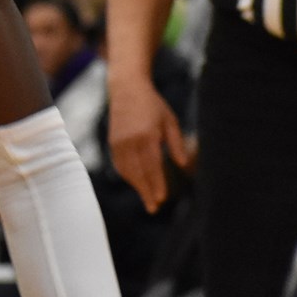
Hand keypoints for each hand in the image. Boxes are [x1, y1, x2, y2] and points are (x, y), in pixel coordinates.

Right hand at [109, 76, 194, 213]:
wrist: (126, 89)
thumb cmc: (153, 105)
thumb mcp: (170, 121)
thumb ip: (177, 143)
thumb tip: (183, 165)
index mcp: (146, 135)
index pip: (152, 166)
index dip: (157, 183)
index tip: (162, 198)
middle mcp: (130, 140)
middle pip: (138, 173)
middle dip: (146, 191)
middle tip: (154, 208)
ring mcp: (119, 142)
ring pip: (127, 171)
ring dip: (136, 186)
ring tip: (147, 197)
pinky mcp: (112, 142)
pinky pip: (119, 165)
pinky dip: (128, 176)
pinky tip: (137, 182)